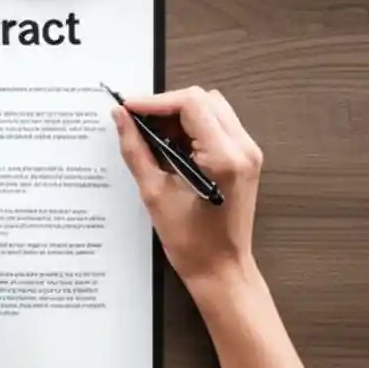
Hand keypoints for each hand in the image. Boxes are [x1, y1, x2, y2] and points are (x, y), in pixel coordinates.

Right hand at [113, 86, 263, 301]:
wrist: (221, 268)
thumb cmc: (192, 242)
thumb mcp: (154, 193)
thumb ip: (136, 150)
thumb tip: (120, 119)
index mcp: (224, 157)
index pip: (190, 103)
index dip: (154, 102)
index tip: (128, 109)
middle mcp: (243, 148)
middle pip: (203, 99)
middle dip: (165, 106)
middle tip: (136, 123)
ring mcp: (248, 152)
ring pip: (211, 108)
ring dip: (178, 115)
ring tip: (151, 137)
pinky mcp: (244, 158)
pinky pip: (217, 125)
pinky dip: (191, 127)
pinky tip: (170, 146)